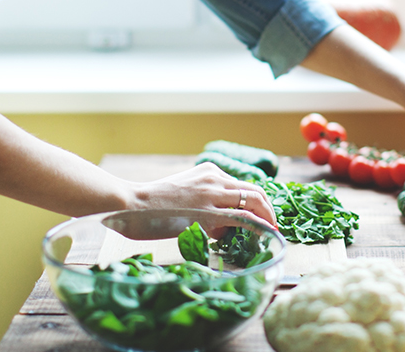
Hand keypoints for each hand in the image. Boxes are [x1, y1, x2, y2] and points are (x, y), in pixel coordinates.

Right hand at [129, 163, 277, 237]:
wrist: (130, 204)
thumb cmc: (150, 206)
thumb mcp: (183, 195)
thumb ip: (204, 202)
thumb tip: (221, 226)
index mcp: (209, 171)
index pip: (242, 185)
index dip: (257, 201)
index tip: (263, 216)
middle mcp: (214, 178)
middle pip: (254, 190)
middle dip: (268, 209)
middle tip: (273, 225)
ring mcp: (212, 194)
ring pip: (253, 200)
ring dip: (267, 217)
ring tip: (271, 231)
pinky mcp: (207, 211)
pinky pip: (242, 217)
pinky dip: (258, 225)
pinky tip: (264, 233)